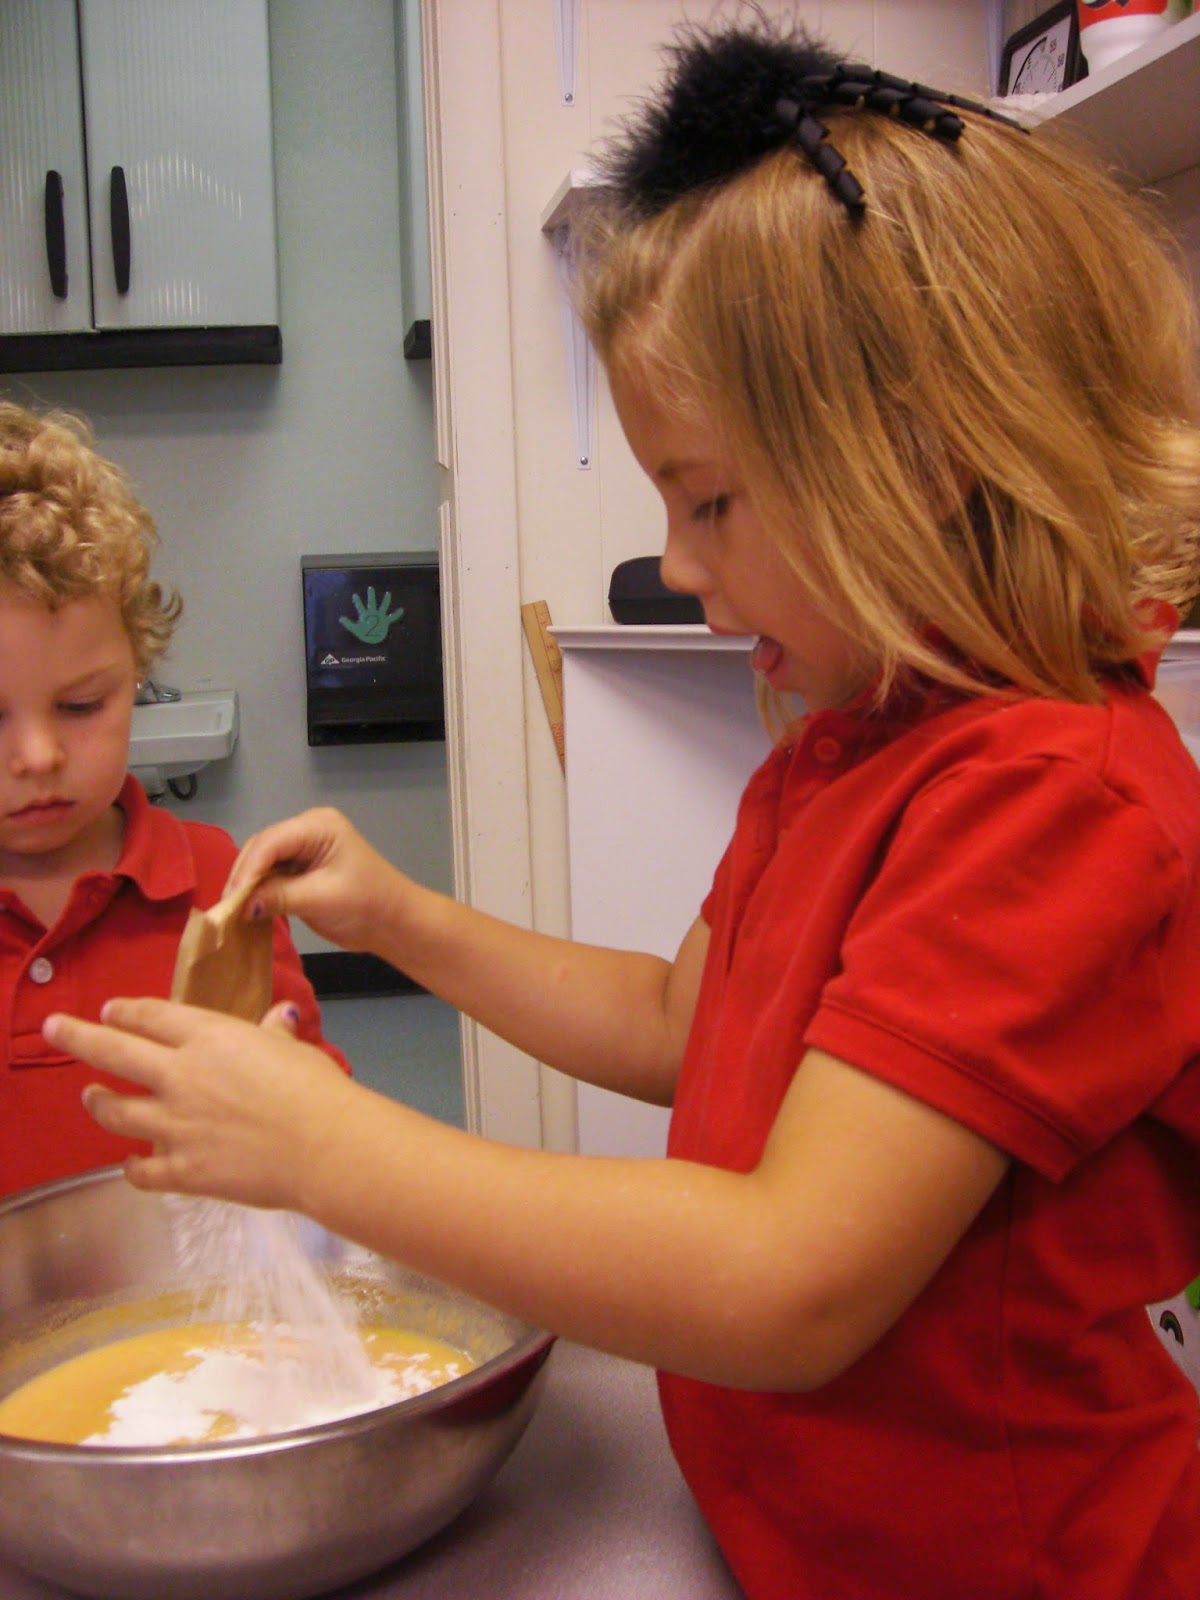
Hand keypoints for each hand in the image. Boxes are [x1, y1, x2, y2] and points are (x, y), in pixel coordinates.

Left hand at [47, 999, 353, 1206]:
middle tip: (53, 1028)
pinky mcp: (181, 1170)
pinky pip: (140, 1171)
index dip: (125, 1011)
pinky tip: (129, 1164)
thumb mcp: (291, 1049)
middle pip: (113, 1051)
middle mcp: (179, 1076)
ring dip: (98, 1102)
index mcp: (208, 1038)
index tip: (110, 1011)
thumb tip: (280, 1017)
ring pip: (114, 1110)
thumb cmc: (316, 1089)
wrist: (324, 1147)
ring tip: (90, 1097)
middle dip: (76, 1037)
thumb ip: (273, 1034)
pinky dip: (131, 1167)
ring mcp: (174, 1126)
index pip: (150, 1016)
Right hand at [227, 807, 401, 953]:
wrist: (395, 923)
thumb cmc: (367, 905)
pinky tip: (248, 909)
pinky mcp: (302, 868)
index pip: (270, 842)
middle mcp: (308, 830)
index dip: (247, 870)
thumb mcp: (321, 899)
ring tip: (232, 911)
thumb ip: (278, 896)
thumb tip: (240, 904)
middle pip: (262, 849)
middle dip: (244, 877)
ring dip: (248, 885)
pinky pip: (272, 875)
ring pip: (263, 862)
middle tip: (226, 908)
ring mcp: (304, 848)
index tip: (231, 899)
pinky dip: (259, 891)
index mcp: (318, 826)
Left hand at [339, 587, 403, 644]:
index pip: (360, 607)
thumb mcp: (355, 629)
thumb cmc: (364, 633)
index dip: (357, 601)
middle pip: (372, 603)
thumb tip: (340, 618)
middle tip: (370, 588)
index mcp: (364, 615)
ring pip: (383, 607)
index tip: (354, 595)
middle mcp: (372, 613)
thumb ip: (348, 623)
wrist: (372, 638)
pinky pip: (392, 617)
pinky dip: (396, 614)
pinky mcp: (385, 621)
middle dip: (371, 596)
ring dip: (386, 601)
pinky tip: (401, 609)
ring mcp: (379, 616)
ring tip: (388, 593)